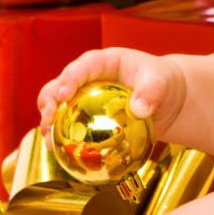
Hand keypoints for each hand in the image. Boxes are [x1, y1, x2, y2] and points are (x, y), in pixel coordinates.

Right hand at [37, 47, 184, 146]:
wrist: (166, 99)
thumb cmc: (162, 82)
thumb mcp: (161, 82)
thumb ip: (151, 91)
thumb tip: (139, 109)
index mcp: (106, 61)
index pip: (85, 65)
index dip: (70, 77)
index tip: (64, 94)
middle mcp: (90, 77)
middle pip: (61, 83)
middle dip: (49, 99)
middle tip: (47, 117)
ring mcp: (85, 98)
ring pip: (58, 105)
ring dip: (49, 121)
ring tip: (48, 139)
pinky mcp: (86, 117)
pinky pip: (68, 125)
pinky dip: (60, 137)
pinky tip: (58, 153)